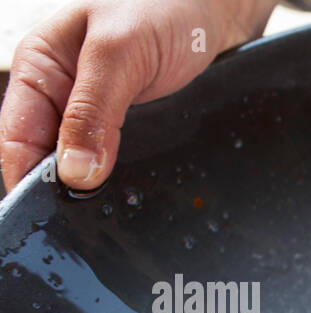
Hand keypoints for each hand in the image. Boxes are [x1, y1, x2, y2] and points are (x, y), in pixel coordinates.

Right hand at [1, 0, 277, 192]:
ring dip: (100, 191)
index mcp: (41, 68)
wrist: (220, 6)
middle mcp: (66, 94)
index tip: (50, 214)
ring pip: (88, 167)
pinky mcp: (137, 128)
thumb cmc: (165, 7)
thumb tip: (73, 173)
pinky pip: (124, 164)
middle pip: (50, 160)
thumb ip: (92, 111)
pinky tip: (141, 197)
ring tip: (113, 215)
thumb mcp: (119, 52)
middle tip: (89, 224)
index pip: (16, 138)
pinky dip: (130, 182)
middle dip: (65, 192)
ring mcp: (102, 113)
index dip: (28, 180)